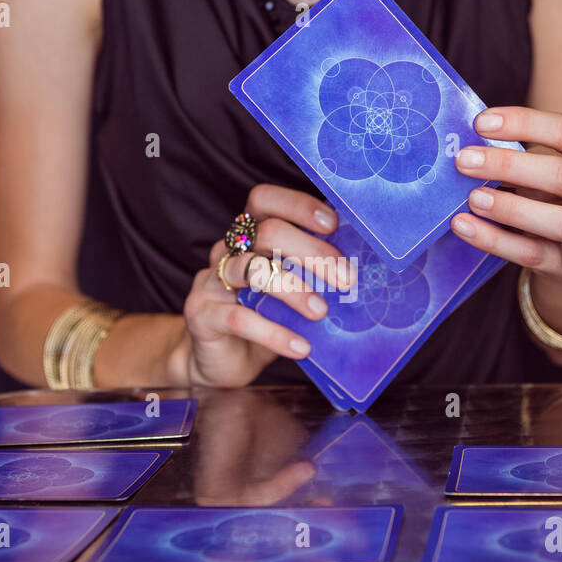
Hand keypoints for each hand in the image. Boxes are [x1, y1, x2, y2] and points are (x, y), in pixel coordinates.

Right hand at [181, 184, 352, 387]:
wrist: (223, 361)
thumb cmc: (265, 317)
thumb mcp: (291, 289)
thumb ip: (312, 272)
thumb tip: (359, 266)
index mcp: (248, 234)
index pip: (265, 199)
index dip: (298, 205)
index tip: (333, 224)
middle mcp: (227, 249)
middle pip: (267, 233)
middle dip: (311, 252)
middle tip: (344, 278)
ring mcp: (211, 280)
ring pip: (252, 270)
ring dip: (294, 289)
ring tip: (321, 312)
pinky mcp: (202, 314)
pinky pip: (239, 318)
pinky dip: (274, 333)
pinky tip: (300, 347)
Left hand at [450, 107, 561, 280]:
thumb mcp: (560, 165)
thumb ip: (530, 153)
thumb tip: (474, 146)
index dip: (526, 124)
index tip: (481, 123)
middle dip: (510, 165)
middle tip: (466, 161)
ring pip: (560, 222)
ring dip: (510, 208)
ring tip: (473, 198)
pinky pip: (533, 254)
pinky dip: (495, 240)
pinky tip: (466, 226)